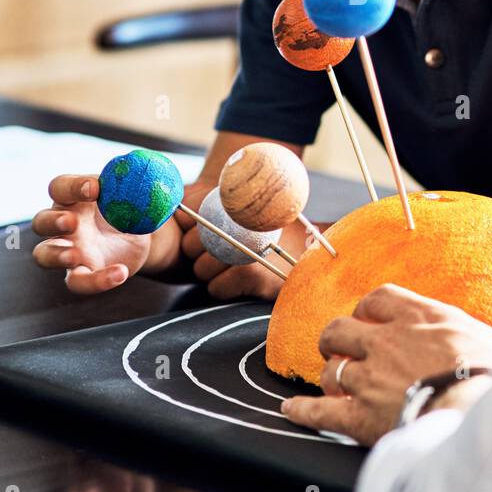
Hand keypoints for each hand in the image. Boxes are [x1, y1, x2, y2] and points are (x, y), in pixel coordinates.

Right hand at [31, 172, 156, 293]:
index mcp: (73, 198)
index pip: (60, 187)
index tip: (95, 188)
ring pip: (44, 255)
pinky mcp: (80, 274)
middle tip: (71, 222)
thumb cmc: (125, 208)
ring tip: (76, 256)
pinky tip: (120, 273)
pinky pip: (78, 282)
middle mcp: (64, 223)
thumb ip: (134, 186)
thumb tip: (151, 179)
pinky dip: (97, 281)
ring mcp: (68, 250)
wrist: (137, 237)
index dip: (72, 186)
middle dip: (53, 221)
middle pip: (41, 221)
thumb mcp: (131, 194)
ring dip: (56, 255)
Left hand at [181, 217, 309, 300]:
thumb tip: (177, 210)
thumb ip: (215, 208)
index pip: (189, 213)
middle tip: (222, 255)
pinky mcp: (251, 274)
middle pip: (190, 245)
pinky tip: (244, 281)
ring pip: (200, 270)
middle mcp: (238, 221)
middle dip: (200, 255)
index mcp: (235, 203)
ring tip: (235, 267)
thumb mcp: (249, 214)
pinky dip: (224, 288)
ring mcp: (244, 248)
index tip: (204, 235)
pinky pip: (215, 288)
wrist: (314, 257)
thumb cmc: (275, 235)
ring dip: (212, 274)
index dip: (191, 228)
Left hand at [281, 284, 491, 444]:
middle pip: (341, 328)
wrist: (482, 414)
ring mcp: (370, 378)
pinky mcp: (360, 415)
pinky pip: (319, 410)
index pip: (379, 298)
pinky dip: (302, 411)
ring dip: (330, 377)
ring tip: (331, 384)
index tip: (367, 317)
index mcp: (420, 317)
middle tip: (337, 347)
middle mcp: (387, 341)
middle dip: (335, 338)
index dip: (368, 309)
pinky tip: (291, 410)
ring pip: (332, 369)